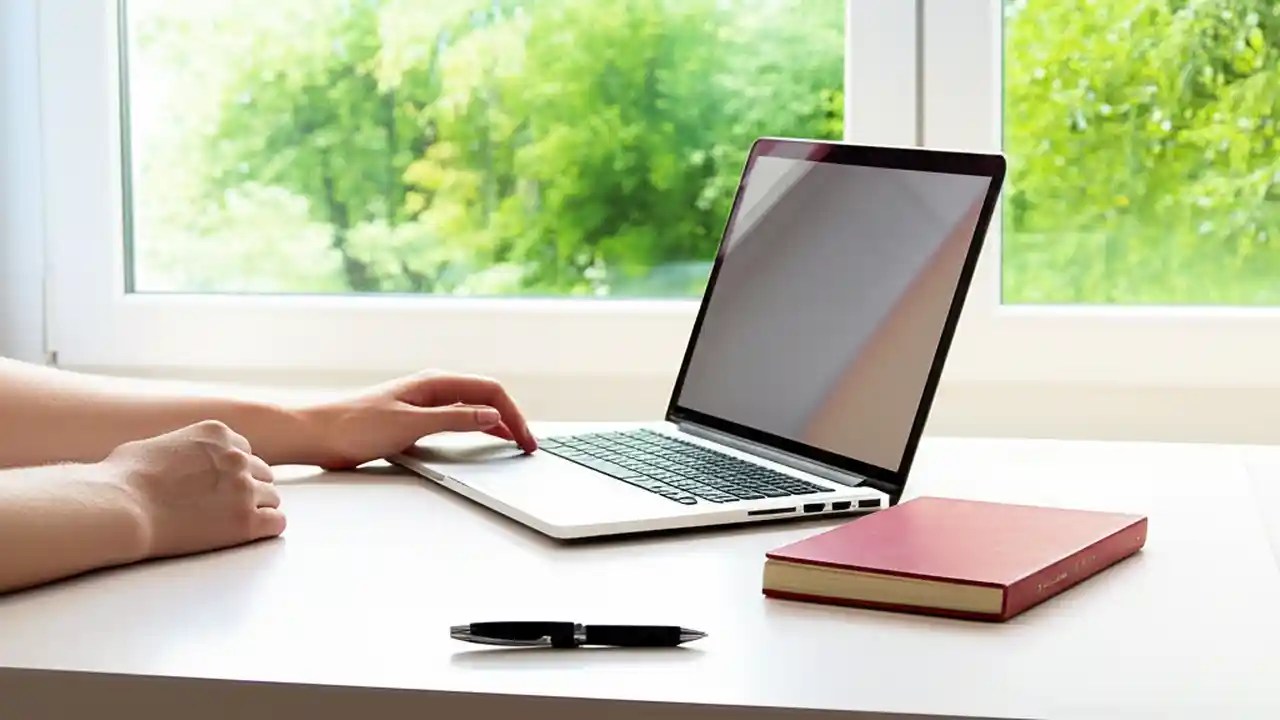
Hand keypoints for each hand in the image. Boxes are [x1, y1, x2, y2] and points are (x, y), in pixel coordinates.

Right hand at [102, 420, 284, 559]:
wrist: (120, 508)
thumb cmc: (122, 479)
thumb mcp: (154, 445)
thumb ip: (180, 447)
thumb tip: (175, 457)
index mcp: (218, 434)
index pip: (246, 452)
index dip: (232, 472)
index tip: (217, 487)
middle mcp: (237, 457)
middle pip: (262, 474)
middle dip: (247, 489)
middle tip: (223, 508)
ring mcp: (244, 488)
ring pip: (272, 498)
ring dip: (256, 509)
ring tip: (228, 523)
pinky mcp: (246, 520)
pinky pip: (277, 522)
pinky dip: (265, 528)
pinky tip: (245, 534)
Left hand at [299, 370, 537, 469]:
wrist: (315, 433)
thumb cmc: (354, 426)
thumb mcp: (410, 424)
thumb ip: (453, 419)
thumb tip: (490, 416)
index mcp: (434, 383)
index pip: (490, 391)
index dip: (513, 415)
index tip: (525, 440)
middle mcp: (432, 388)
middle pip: (486, 398)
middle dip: (512, 419)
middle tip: (528, 445)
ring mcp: (424, 403)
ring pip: (473, 409)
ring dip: (497, 424)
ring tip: (515, 444)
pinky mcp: (415, 418)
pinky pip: (457, 419)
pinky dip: (477, 429)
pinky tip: (484, 440)